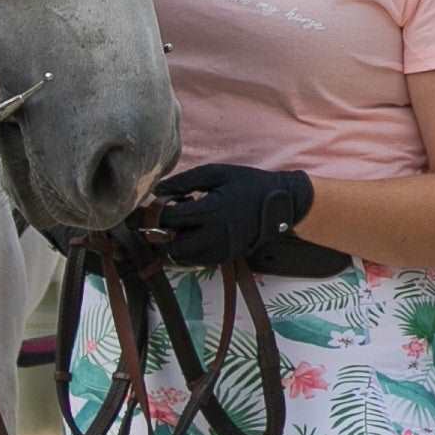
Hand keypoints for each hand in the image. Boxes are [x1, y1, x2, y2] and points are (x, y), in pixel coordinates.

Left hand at [150, 161, 315, 269]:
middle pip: (172, 245)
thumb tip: (157, 191)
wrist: (280, 205)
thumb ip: (185, 181)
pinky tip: (193, 233)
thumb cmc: (247, 184)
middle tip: (164, 219)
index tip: (154, 204)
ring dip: (174, 243)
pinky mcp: (225, 258)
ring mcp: (221, 250)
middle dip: (162, 233)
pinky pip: (196, 261)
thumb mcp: (217, 173)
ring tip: (180, 226)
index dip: (156, 212)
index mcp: (212, 210)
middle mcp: (216, 235)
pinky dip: (188, 250)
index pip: (171, 218)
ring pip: (182, 257)